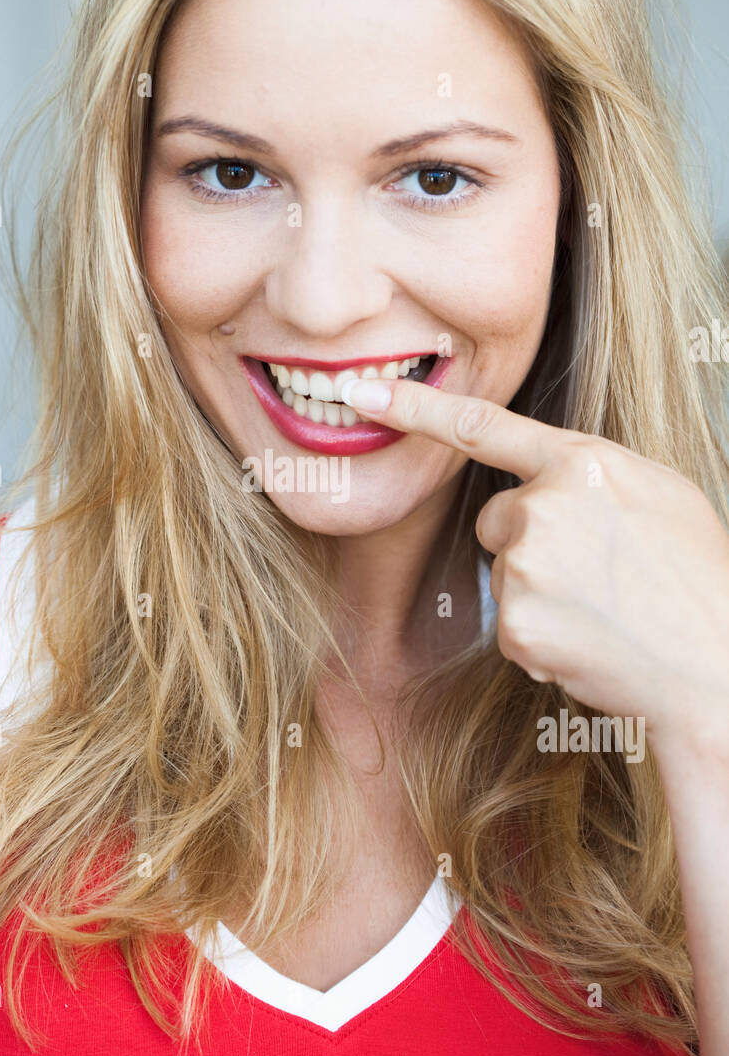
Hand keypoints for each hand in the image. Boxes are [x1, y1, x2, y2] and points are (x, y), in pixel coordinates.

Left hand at [344, 376, 728, 758]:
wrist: (713, 664)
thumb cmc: (696, 575)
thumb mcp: (659, 491)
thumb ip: (590, 472)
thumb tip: (549, 476)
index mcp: (582, 463)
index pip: (481, 426)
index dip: (415, 406)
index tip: (362, 390)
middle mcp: (544, 508)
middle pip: (496, 518)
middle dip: (529, 541)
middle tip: (597, 572)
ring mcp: (525, 568)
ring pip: (505, 572)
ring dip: (539, 591)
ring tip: (604, 608)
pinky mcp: (514, 625)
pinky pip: (511, 623)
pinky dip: (542, 636)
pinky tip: (591, 639)